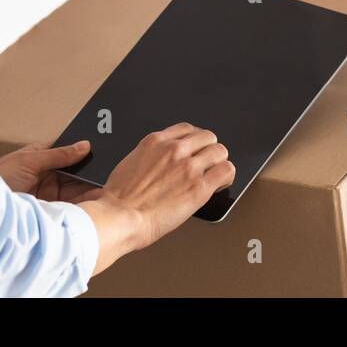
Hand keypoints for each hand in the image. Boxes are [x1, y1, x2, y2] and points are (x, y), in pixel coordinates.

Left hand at [0, 140, 101, 202]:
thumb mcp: (28, 161)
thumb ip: (58, 154)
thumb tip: (83, 144)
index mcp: (39, 157)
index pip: (67, 151)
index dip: (83, 150)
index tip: (102, 148)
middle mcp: (46, 175)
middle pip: (75, 170)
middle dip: (90, 169)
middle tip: (109, 167)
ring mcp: (49, 194)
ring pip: (76, 187)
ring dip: (89, 185)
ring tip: (107, 182)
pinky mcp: (51, 210)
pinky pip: (73, 203)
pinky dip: (85, 200)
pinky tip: (97, 196)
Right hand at [95, 122, 235, 250]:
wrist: (120, 216)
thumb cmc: (119, 199)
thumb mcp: (131, 164)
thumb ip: (150, 158)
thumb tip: (159, 164)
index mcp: (155, 142)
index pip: (187, 129)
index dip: (195, 140)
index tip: (195, 149)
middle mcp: (174, 150)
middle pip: (207, 137)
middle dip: (208, 150)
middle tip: (207, 163)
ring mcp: (188, 167)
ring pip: (220, 151)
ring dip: (219, 162)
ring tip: (215, 174)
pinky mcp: (199, 187)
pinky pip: (226, 171)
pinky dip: (226, 176)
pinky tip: (219, 184)